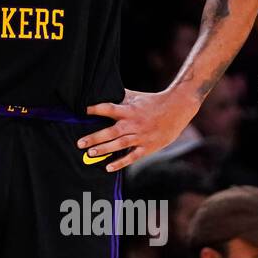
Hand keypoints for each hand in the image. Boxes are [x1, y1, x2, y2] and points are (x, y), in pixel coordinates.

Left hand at [78, 88, 199, 171]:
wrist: (177, 108)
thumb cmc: (153, 101)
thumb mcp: (135, 96)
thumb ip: (119, 96)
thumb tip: (102, 89)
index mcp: (129, 110)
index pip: (109, 108)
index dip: (96, 109)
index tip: (82, 111)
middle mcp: (133, 124)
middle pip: (112, 132)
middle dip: (95, 138)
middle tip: (80, 143)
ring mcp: (141, 136)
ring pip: (120, 144)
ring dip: (105, 149)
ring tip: (90, 153)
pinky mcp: (148, 147)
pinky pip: (133, 156)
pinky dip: (121, 162)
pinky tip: (108, 167)